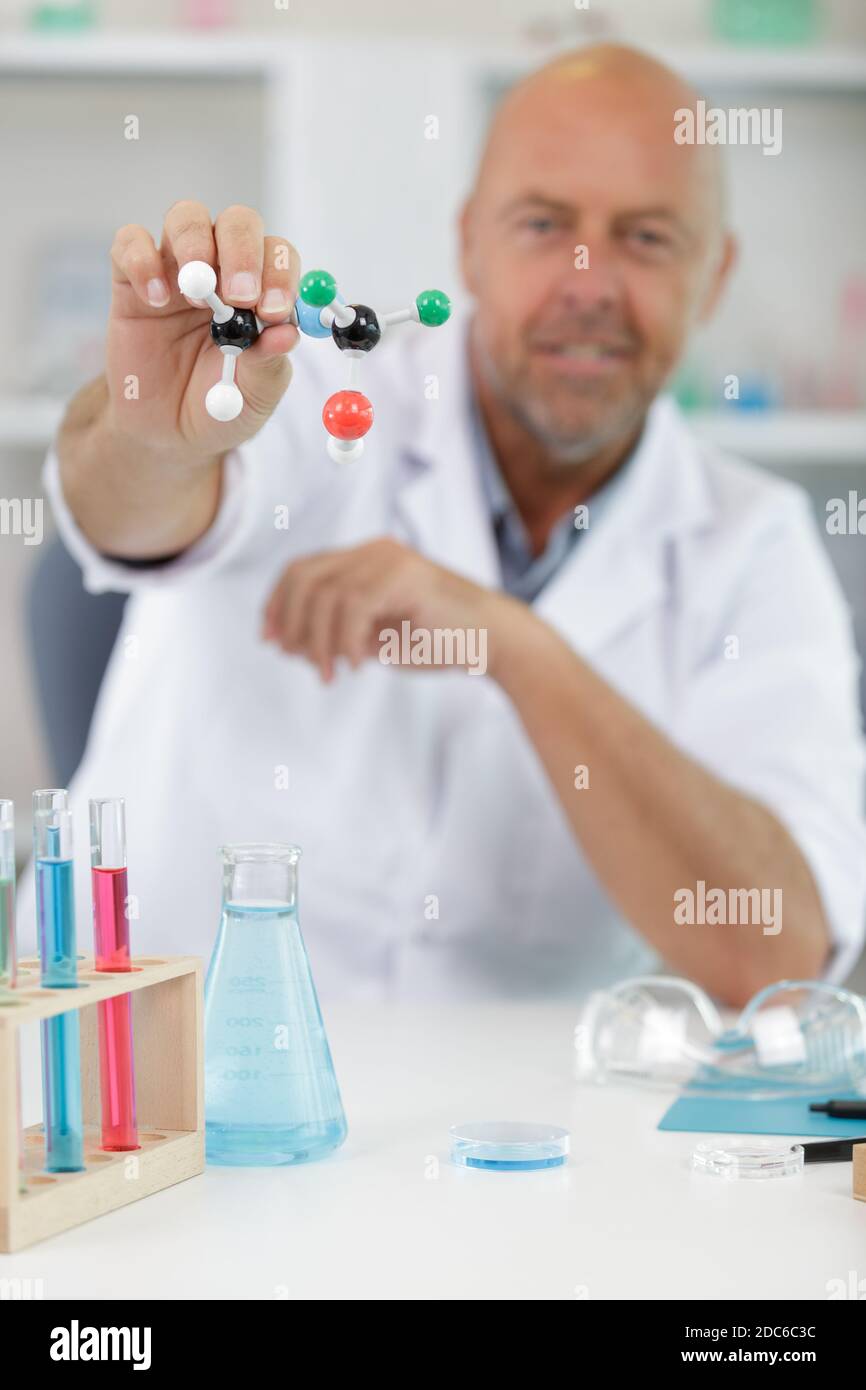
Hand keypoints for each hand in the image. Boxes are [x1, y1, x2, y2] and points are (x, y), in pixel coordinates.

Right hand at [107, 201, 299, 457]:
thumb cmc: (221, 410)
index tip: (274, 311)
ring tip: (197, 295)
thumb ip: (268, 363)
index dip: (281, 274)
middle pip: (238, 224)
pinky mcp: (131, 280)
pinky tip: (155, 300)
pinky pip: (131, 244)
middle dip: (243, 252)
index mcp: (262, 291)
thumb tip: (287, 333)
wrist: (167, 436)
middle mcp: (223, 269)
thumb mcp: (253, 397)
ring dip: (196, 245)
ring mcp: (177, 270)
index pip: (278, 256)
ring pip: (186, 218)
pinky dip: (142, 261)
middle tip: (240, 296)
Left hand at [262, 538, 520, 682]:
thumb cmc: (440, 642)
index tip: (271, 641)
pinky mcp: (405, 576)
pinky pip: (353, 607)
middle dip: (289, 621)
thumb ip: (338, 634)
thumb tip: (290, 644)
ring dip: (319, 641)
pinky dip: (346, 640)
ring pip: (324, 595)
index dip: (277, 604)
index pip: (302, 570)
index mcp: (366, 558)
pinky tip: (357, 666)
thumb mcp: (377, 638)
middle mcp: (374, 550)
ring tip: (330, 674)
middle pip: (304, 576)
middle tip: (293, 658)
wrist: (495, 642)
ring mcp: (390, 559)